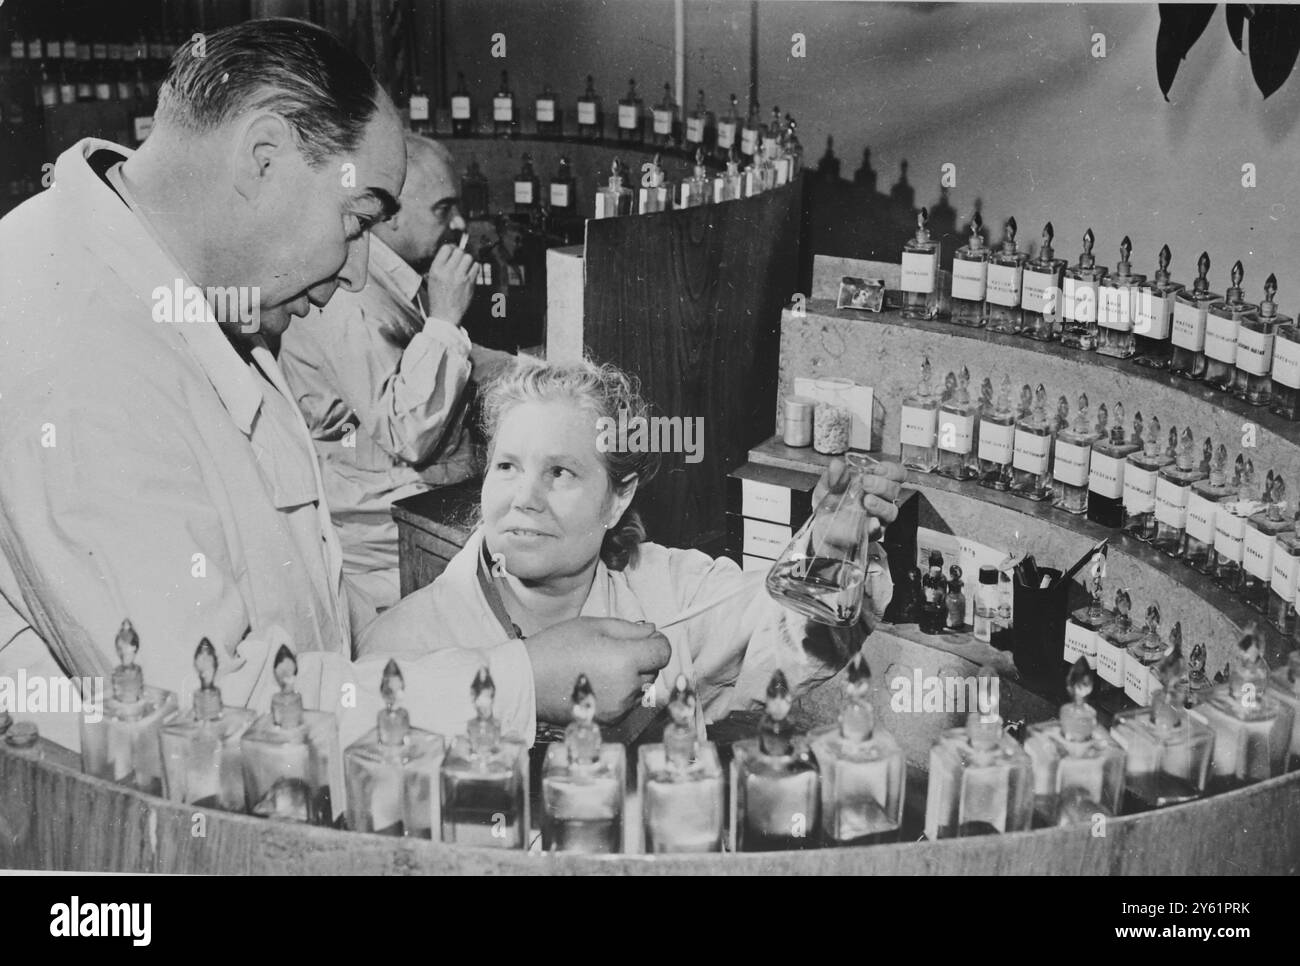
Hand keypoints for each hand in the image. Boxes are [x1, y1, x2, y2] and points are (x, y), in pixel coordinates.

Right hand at [424, 239, 475, 325]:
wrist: (445, 315)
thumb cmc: (438, 297)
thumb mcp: (432, 278)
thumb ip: (441, 264)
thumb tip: (452, 250)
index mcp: (436, 269)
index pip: (446, 248)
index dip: (451, 248)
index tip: (453, 252)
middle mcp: (448, 271)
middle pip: (459, 251)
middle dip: (460, 254)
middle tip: (460, 260)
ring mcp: (460, 277)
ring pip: (469, 257)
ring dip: (468, 260)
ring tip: (465, 267)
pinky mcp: (470, 282)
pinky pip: (476, 267)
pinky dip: (474, 268)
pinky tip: (470, 273)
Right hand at [524, 617, 670, 723]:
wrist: (528, 681)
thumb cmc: (557, 647)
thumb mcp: (593, 625)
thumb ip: (628, 628)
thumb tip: (652, 631)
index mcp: (624, 660)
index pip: (664, 652)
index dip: (657, 642)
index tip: (644, 638)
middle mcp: (626, 688)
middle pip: (653, 670)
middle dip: (642, 659)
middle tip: (612, 650)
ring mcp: (618, 707)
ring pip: (641, 688)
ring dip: (632, 677)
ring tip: (601, 667)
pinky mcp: (609, 719)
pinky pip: (627, 703)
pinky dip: (620, 693)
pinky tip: (597, 683)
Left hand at [809, 457, 906, 550]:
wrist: (822, 527)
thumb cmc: (831, 504)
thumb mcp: (828, 487)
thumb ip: (833, 476)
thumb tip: (837, 464)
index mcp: (874, 483)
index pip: (896, 474)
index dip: (891, 470)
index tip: (878, 469)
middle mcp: (880, 499)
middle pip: (894, 490)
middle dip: (882, 484)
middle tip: (865, 482)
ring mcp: (878, 517)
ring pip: (891, 510)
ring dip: (881, 504)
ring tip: (866, 500)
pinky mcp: (871, 533)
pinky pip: (879, 531)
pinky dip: (875, 526)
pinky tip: (871, 522)